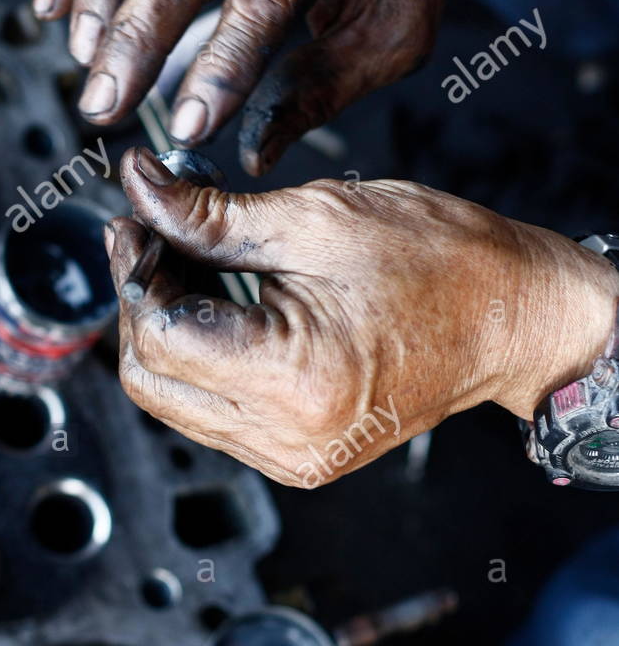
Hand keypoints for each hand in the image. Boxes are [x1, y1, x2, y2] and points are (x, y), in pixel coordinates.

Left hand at [104, 149, 617, 486]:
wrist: (512, 316)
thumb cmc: (440, 261)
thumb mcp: (315, 219)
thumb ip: (210, 214)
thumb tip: (139, 189)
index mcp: (295, 379)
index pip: (159, 336)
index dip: (133, 270)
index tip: (137, 219)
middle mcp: (289, 438)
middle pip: (152, 380)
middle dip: (137, 301)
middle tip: (150, 234)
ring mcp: (293, 457)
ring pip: (174, 401)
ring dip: (163, 328)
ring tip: (183, 262)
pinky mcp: (298, 455)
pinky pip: (212, 413)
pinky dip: (198, 357)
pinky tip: (213, 304)